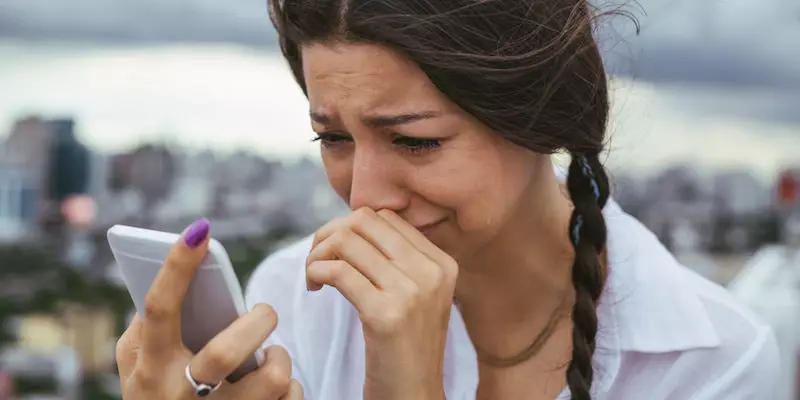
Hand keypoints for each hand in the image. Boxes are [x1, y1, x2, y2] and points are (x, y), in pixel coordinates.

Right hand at [115, 219, 303, 399]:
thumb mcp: (137, 374)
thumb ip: (143, 333)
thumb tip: (170, 283)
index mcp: (151, 370)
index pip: (158, 309)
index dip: (176, 267)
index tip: (199, 230)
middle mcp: (180, 396)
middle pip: (227, 351)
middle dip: (258, 322)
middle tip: (265, 314)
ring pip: (270, 380)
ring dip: (281, 359)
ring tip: (272, 356)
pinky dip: (293, 389)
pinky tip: (281, 390)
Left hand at [306, 208, 457, 399]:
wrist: (414, 397)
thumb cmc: (404, 349)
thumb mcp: (416, 297)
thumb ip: (396, 260)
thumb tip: (351, 224)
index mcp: (442, 263)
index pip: (386, 217)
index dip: (350, 227)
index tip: (336, 253)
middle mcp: (432, 272)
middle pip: (364, 222)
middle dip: (329, 234)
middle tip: (317, 261)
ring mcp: (411, 292)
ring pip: (347, 241)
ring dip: (317, 254)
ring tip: (314, 278)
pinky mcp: (385, 315)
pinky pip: (338, 271)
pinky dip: (316, 272)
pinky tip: (315, 288)